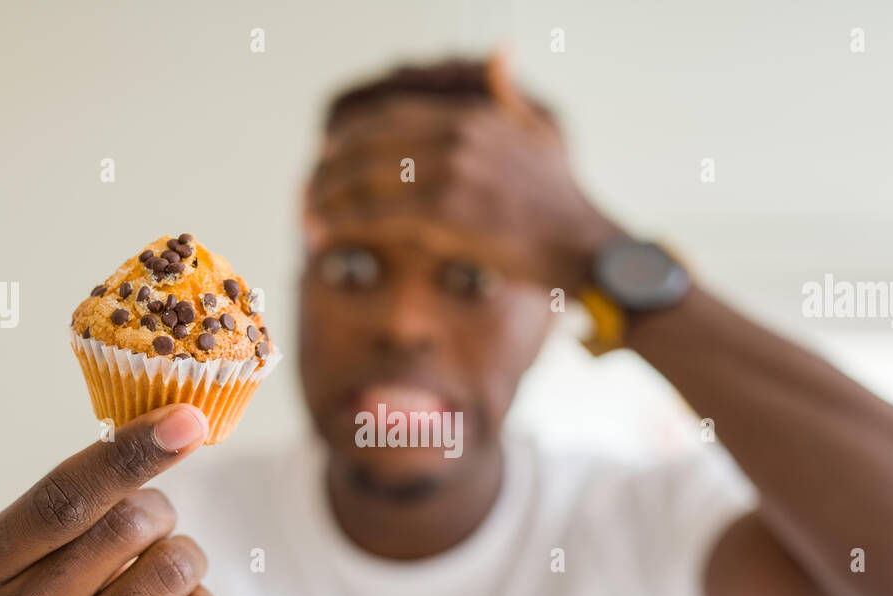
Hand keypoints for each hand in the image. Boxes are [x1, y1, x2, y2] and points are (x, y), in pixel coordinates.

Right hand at [0, 404, 217, 595]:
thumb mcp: (32, 551)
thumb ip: (78, 496)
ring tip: (155, 579)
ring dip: (183, 557)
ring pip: (172, 569)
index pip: (61, 499)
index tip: (186, 418)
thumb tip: (172, 424)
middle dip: (157, 511)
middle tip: (148, 527)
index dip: (128, 453)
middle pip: (127, 527)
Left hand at [304, 52, 622, 291]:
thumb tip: (502, 52)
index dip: (350, 140)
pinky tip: (322, 236)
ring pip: (364, 179)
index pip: (389, 119)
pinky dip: (342, 223)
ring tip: (306, 220)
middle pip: (367, 145)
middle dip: (328, 172)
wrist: (587, 247)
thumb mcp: (541, 133)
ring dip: (326, 200)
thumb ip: (509, 96)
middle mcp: (457, 134)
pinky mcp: (446, 209)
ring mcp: (451, 169)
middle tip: (306, 196)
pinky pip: (375, 212)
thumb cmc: (562, 203)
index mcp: (471, 116)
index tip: (326, 161)